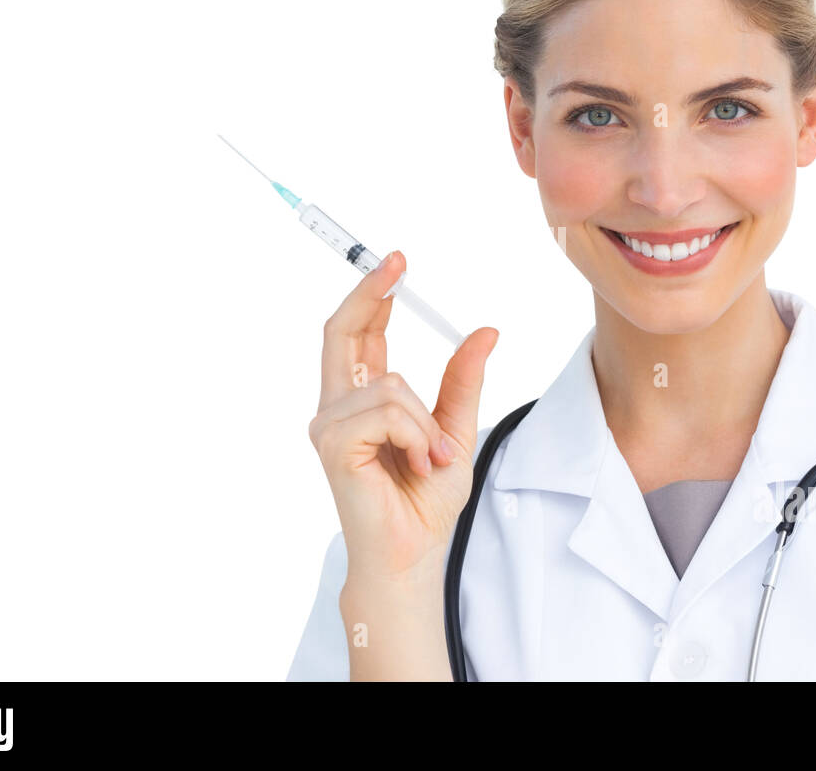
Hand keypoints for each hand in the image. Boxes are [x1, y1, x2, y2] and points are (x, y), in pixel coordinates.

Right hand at [307, 250, 498, 583]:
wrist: (415, 552)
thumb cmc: (425, 500)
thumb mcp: (455, 428)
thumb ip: (462, 381)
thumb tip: (485, 332)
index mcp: (360, 401)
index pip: (358, 335)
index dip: (373, 295)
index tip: (397, 263)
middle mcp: (336, 408)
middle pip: (341, 332)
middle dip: (370, 292)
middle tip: (397, 263)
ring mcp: (330, 427)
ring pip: (391, 383)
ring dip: (426, 420)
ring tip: (433, 457)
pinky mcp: (335, 446)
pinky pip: (390, 412)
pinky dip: (418, 435)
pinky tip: (421, 462)